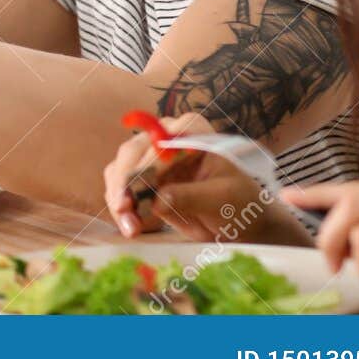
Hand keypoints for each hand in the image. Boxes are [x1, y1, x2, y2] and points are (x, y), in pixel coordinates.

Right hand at [104, 112, 311, 244]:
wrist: (237, 223)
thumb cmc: (239, 202)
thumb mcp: (223, 197)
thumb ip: (192, 195)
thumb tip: (157, 200)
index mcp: (191, 131)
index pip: (162, 139)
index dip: (147, 161)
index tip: (142, 186)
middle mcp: (165, 139)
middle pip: (132, 153)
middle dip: (125, 182)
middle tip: (125, 208)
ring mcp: (149, 160)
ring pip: (119, 171)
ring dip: (119, 198)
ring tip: (130, 226)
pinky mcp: (141, 183)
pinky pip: (120, 190)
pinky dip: (121, 209)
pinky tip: (130, 227)